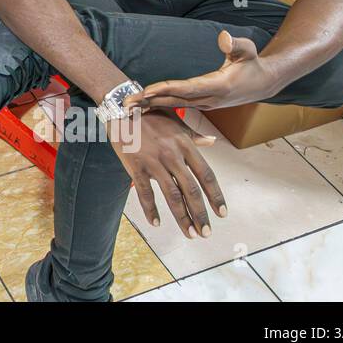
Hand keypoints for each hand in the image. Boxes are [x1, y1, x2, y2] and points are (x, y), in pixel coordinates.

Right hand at [111, 110, 226, 238]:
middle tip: (206, 233)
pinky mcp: (135, 167)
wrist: (121, 109)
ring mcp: (154, 162)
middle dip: (200, 214)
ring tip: (190, 233)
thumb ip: (193, 136)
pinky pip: (145, 193)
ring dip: (182, 217)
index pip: (206, 175)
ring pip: (172, 195)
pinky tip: (157, 223)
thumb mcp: (175, 121)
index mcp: (185, 145)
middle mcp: (172, 155)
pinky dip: (151, 210)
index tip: (222, 213)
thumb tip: (212, 141)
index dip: (216, 196)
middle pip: (191, 190)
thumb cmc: (150, 114)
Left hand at [129, 31, 279, 111]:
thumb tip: (223, 37)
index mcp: (219, 86)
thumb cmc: (253, 64)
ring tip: (128, 107)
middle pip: (175, 101)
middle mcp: (209, 98)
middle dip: (150, 101)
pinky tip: (144, 107)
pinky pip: (178, 106)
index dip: (167, 89)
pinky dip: (161, 106)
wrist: (263, 84)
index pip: (188, 88)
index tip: (148, 90)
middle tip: (126, 102)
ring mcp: (205, 103)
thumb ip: (236, 44)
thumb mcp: (248, 50)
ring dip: (151, 106)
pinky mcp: (202, 104)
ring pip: (174, 105)